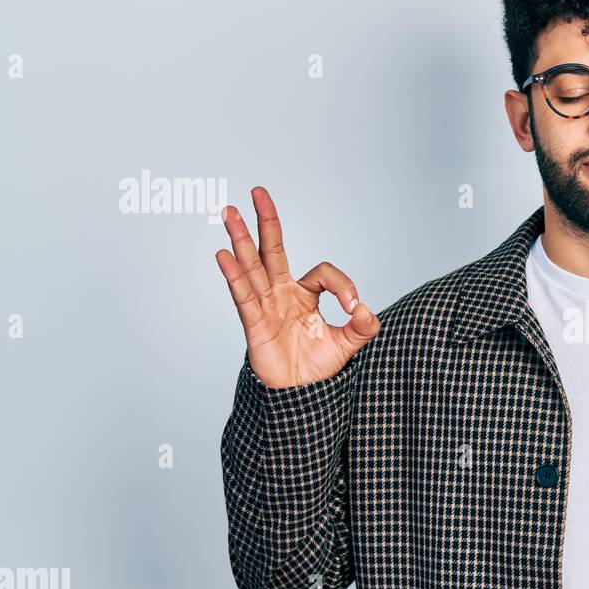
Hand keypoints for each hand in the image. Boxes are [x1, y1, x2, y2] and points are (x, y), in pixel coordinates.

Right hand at [215, 186, 379, 388]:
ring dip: (241, 240)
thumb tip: (365, 309)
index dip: (342, 285)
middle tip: (257, 191)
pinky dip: (234, 276)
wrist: (300, 396)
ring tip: (229, 213)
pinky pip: (243, 296)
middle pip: (273, 250)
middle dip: (266, 221)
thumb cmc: (318, 367)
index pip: (322, 272)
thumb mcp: (349, 344)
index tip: (354, 308)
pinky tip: (224, 255)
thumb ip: (363, 326)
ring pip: (252, 267)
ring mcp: (266, 306)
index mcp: (305, 294)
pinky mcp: (254, 324)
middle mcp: (282, 293)